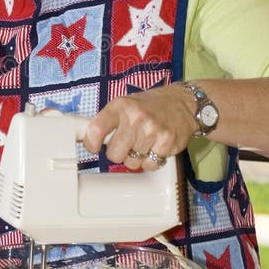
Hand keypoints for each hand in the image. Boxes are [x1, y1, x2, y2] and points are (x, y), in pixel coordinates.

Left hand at [83, 85, 197, 169]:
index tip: (93, 147)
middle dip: (119, 153)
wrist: (183, 103)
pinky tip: (155, 147)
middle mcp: (135, 117)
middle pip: (114, 154)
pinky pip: (149, 165)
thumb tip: (84, 138)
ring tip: (145, 142)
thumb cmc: (150, 105)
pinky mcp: (166, 143)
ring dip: (136, 157)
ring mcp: (152, 131)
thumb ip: (107, 120)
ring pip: (132, 163)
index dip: (91, 143)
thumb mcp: (125, 104)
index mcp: (120, 106)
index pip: (96, 129)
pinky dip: (151, 161)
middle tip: (127, 143)